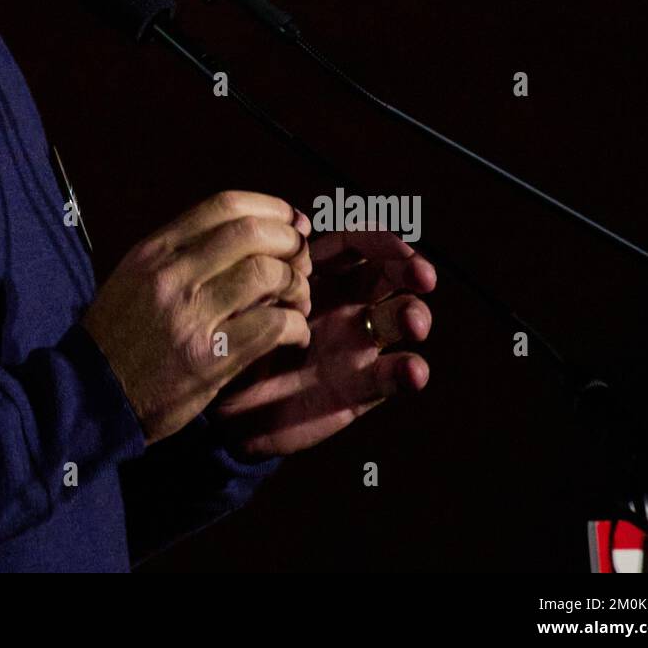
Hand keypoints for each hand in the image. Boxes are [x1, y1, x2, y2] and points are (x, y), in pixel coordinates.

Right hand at [81, 191, 313, 444]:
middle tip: (303, 260)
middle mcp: (172, 274)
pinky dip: (296, 325)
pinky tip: (296, 334)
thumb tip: (247, 236)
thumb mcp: (136, 276)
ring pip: (268, 274)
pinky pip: (272, 326)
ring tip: (299, 300)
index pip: (223, 206)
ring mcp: (190, 315)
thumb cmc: (119, 334)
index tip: (293, 220)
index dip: (271, 207)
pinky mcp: (209, 358)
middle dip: (291, 242)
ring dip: (297, 284)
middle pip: (252, 234)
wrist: (89, 394)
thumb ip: (182, 254)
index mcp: (155, 250)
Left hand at [209, 229, 435, 459]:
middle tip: (421, 274)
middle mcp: (343, 304)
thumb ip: (262, 281)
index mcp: (315, 276)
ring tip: (411, 321)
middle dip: (409, 268)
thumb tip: (279, 256)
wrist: (226, 410)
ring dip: (413, 313)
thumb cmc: (231, 343)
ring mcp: (356, 345)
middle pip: (388, 275)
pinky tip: (412, 371)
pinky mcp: (361, 387)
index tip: (388, 242)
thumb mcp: (241, 305)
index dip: (375, 237)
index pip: (354, 243)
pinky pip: (391, 376)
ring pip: (399, 318)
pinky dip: (409, 372)